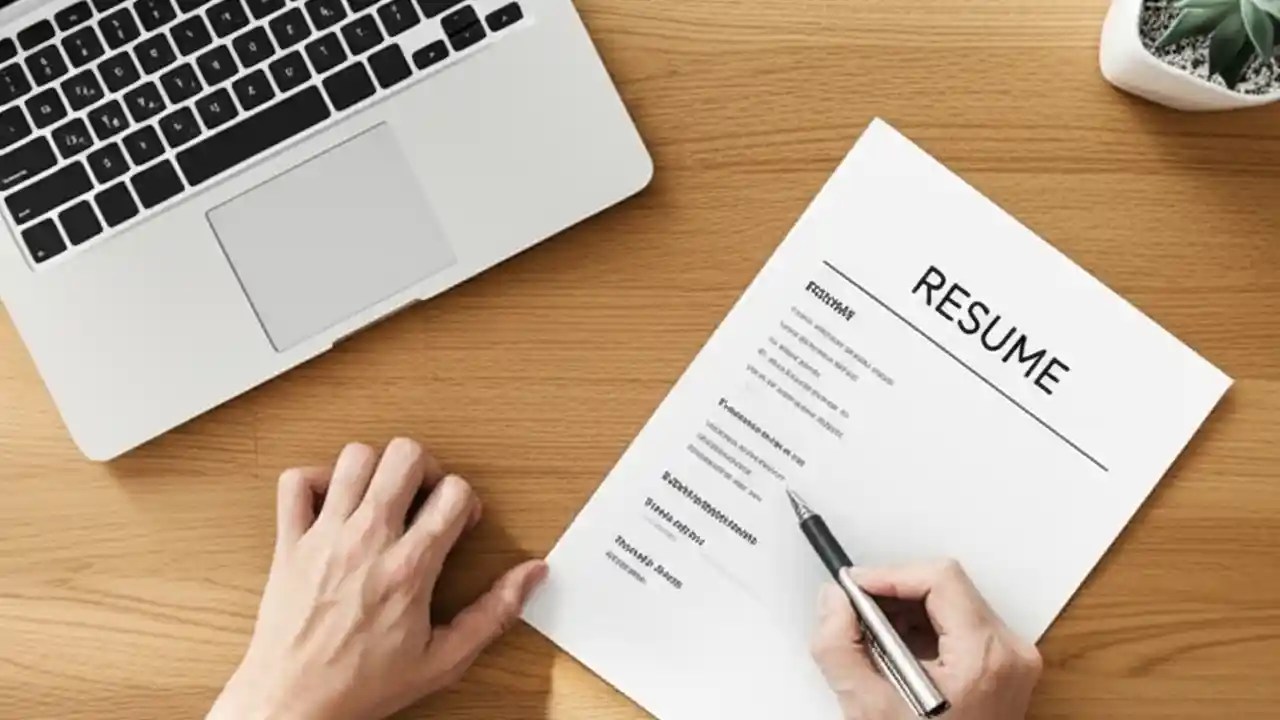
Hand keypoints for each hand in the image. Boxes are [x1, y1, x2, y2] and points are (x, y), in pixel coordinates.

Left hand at [208, 438, 547, 719]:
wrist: (293, 704)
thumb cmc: (362, 686)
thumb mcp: (443, 660)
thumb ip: (494, 613)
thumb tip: (533, 574)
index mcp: (410, 569)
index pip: (455, 492)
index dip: (466, 501)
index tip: (457, 523)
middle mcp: (368, 541)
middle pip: (405, 456)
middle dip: (426, 467)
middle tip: (423, 496)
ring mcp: (325, 536)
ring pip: (355, 457)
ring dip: (376, 469)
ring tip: (382, 497)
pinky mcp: (289, 541)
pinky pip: (296, 481)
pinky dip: (315, 480)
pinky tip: (334, 504)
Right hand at [810, 560, 1041, 719]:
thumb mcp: (870, 711)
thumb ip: (840, 648)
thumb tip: (833, 602)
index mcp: (984, 656)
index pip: (940, 579)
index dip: (889, 575)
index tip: (855, 588)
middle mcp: (1009, 652)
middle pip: (945, 587)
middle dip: (892, 596)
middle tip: (855, 616)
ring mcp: (1010, 659)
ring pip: (950, 603)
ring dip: (904, 614)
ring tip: (873, 644)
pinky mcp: (1003, 666)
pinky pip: (959, 625)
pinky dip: (921, 630)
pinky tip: (896, 657)